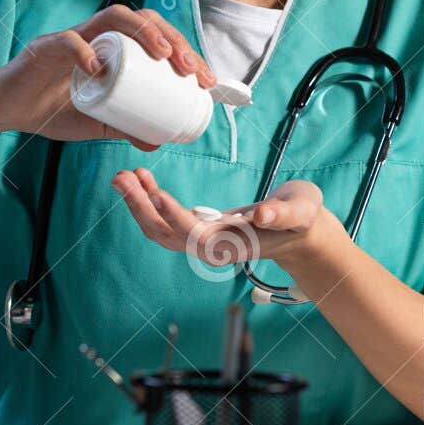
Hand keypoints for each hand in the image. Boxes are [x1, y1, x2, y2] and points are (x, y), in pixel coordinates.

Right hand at [0, 5, 214, 143]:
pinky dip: (86, 52)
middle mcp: (96, 35)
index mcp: (112, 48)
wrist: (6, 110)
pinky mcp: (45, 48)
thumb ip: (126, 127)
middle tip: (192, 70)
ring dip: (144, 32)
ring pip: (114, 17)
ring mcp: (73, 37)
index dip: (185, 51)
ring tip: (165, 56)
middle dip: (174, 40)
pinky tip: (100, 70)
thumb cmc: (52, 109)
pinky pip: (69, 41)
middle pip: (143, 19)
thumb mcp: (97, 123)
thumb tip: (159, 141)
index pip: (156, 36)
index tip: (206, 79)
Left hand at [110, 169, 342, 272]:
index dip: (174, 216)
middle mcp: (211, 248)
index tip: (155, 193)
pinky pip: (166, 220)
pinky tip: (142, 179)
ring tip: (124, 176)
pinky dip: (150, 200)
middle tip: (121, 178)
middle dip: (141, 207)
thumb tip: (263, 216)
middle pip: (166, 234)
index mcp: (232, 247)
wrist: (301, 232)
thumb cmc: (302, 220)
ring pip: (159, 229)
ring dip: (138, 204)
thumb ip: (284, 213)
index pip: (195, 235)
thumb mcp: (301, 211)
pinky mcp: (198, 230)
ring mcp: (202, 241)